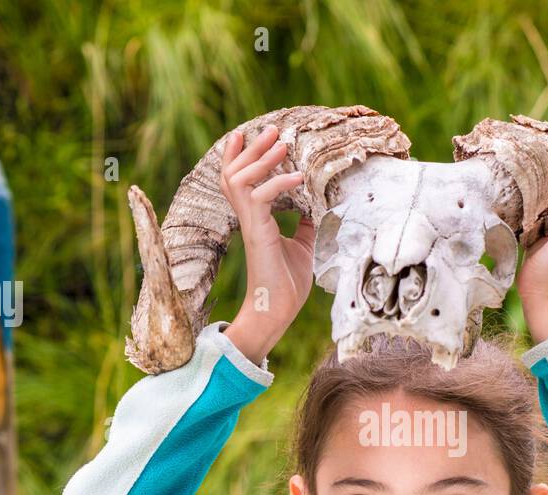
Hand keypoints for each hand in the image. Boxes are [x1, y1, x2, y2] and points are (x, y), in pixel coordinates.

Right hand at [221, 123, 315, 363]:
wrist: (277, 311)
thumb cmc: (287, 284)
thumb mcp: (302, 246)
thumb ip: (303, 224)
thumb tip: (312, 207)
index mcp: (255, 219)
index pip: (239, 181)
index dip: (239, 156)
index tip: (248, 134)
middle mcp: (248, 218)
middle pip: (235, 173)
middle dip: (253, 148)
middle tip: (273, 129)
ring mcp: (251, 225)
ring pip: (240, 180)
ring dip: (261, 159)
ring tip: (281, 143)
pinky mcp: (258, 234)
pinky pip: (261, 198)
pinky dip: (279, 183)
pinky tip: (297, 177)